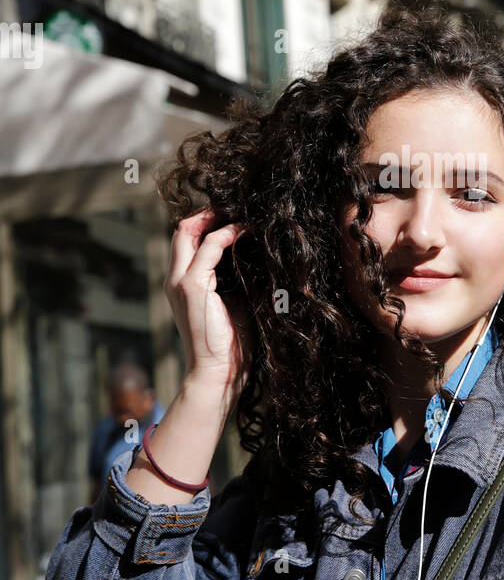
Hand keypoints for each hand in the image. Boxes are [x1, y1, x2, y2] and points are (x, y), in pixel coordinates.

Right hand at [163, 209, 253, 402]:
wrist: (219, 373)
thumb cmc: (230, 343)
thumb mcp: (232, 302)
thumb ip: (232, 277)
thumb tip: (252, 253)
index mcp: (181, 284)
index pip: (186, 240)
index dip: (205, 221)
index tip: (231, 214)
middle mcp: (175, 279)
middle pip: (183, 229)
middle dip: (208, 212)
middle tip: (234, 206)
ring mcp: (180, 282)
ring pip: (191, 231)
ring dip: (218, 218)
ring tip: (242, 213)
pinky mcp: (192, 286)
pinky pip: (209, 246)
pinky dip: (227, 233)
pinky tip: (244, 231)